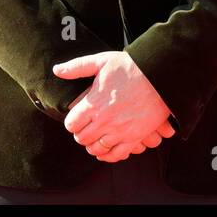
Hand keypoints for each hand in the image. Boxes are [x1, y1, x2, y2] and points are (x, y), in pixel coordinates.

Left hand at [56, 51, 173, 162]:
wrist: (159, 74)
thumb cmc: (130, 66)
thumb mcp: (101, 61)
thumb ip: (77, 67)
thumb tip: (56, 70)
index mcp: (93, 103)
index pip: (71, 124)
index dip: (72, 122)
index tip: (77, 118)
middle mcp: (104, 120)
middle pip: (82, 139)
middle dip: (81, 134)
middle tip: (86, 128)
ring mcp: (120, 131)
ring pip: (97, 149)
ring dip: (93, 145)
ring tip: (96, 137)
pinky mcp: (135, 137)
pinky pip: (116, 155)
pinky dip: (109, 155)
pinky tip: (107, 149)